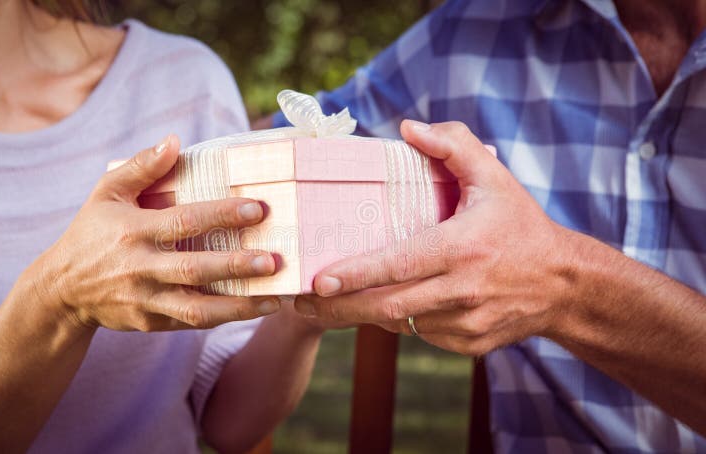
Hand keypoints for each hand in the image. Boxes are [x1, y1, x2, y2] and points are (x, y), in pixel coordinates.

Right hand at [33, 135, 280, 332]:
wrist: (61, 290)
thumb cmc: (92, 232)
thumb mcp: (106, 192)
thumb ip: (141, 167)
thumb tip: (175, 141)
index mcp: (133, 231)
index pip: (183, 221)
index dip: (221, 215)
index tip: (257, 209)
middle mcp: (140, 268)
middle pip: (194, 269)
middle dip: (236, 266)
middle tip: (273, 261)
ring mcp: (145, 300)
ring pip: (196, 309)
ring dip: (238, 307)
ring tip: (275, 300)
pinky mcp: (150, 323)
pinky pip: (190, 323)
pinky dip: (222, 318)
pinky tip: (253, 308)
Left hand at [294, 120, 578, 354]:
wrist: (564, 286)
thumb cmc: (521, 226)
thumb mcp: (495, 177)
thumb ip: (454, 145)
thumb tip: (408, 127)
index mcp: (464, 248)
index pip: (400, 264)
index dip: (357, 274)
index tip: (319, 281)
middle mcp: (463, 291)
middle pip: (388, 307)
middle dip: (339, 309)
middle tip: (300, 304)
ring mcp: (465, 323)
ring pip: (400, 322)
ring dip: (366, 312)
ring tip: (331, 303)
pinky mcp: (467, 345)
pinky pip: (420, 333)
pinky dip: (399, 320)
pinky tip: (387, 304)